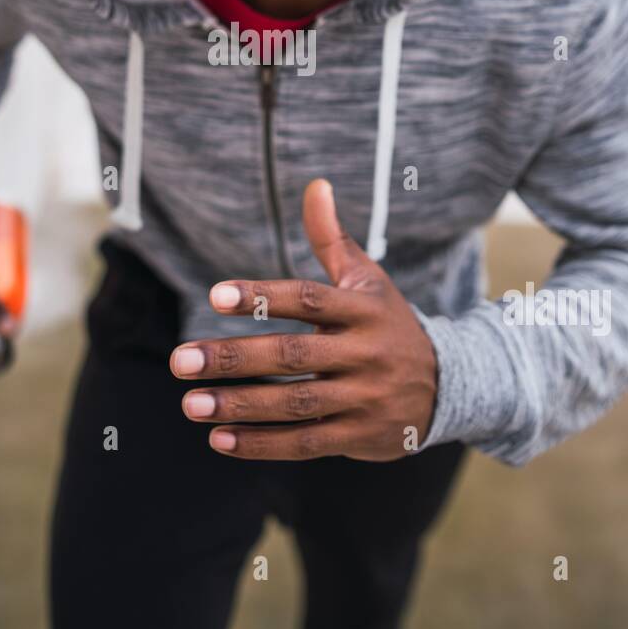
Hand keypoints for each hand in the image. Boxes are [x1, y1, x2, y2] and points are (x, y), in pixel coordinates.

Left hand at [168, 178, 437, 460]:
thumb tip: (315, 185)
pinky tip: (218, 438)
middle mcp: (364, 353)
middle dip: (232, 359)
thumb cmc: (388, 323)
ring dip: (239, 404)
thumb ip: (332, 238)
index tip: (214, 296)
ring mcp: (364, 398)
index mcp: (362, 309)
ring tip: (190, 404)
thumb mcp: (368, 279)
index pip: (307, 298)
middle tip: (179, 361)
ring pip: (294, 403)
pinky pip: (305, 443)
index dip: (262, 296)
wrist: (448, 386)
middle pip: (292, 355)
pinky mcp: (359, 436)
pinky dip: (261, 443)